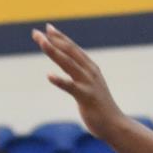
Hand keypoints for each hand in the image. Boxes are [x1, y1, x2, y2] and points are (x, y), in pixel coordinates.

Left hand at [34, 25, 127, 140]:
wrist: (115, 125)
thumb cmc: (100, 107)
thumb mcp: (90, 86)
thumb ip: (81, 75)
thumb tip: (71, 68)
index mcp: (90, 68)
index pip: (72, 48)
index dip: (60, 37)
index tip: (47, 28)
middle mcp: (89, 71)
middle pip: (68, 51)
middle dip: (52, 40)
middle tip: (36, 32)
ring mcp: (88, 83)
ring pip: (68, 64)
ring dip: (54, 52)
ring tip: (42, 42)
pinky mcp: (86, 97)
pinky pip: (71, 87)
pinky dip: (60, 81)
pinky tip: (49, 75)